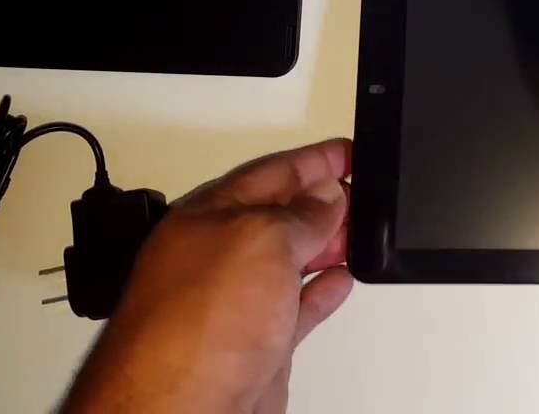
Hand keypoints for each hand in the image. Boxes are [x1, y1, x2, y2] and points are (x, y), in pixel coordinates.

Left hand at [61, 139, 353, 413]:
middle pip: (278, 215)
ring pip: (289, 260)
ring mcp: (236, 304)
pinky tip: (338, 281)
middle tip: (360, 189)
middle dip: (323, 199)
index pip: (270, 172)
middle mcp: (218, 258)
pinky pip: (295, 306)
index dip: (313, 160)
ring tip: (357, 230)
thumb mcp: (259, 243)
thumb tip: (327, 196)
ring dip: (326, 243)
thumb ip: (298, 216)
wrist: (178, 411)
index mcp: (208, 218)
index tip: (347, 151)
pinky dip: (321, 291)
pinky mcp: (256, 346)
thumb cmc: (191, 331)